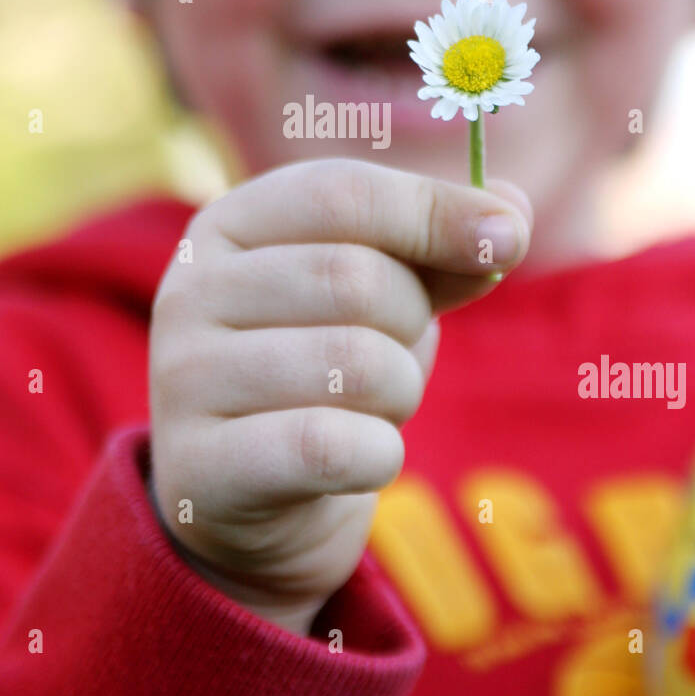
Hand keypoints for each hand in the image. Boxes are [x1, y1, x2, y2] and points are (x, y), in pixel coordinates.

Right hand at [149, 158, 531, 634]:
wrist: (252, 502)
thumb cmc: (324, 371)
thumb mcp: (381, 295)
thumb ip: (439, 248)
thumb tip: (510, 216)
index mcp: (230, 225)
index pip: (342, 193)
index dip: (434, 211)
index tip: (509, 237)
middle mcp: (189, 290)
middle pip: (355, 278)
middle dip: (413, 322)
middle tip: (397, 352)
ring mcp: (184, 378)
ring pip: (355, 363)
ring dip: (400, 391)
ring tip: (373, 407)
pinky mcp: (201, 466)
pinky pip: (332, 447)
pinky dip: (380, 454)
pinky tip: (362, 458)